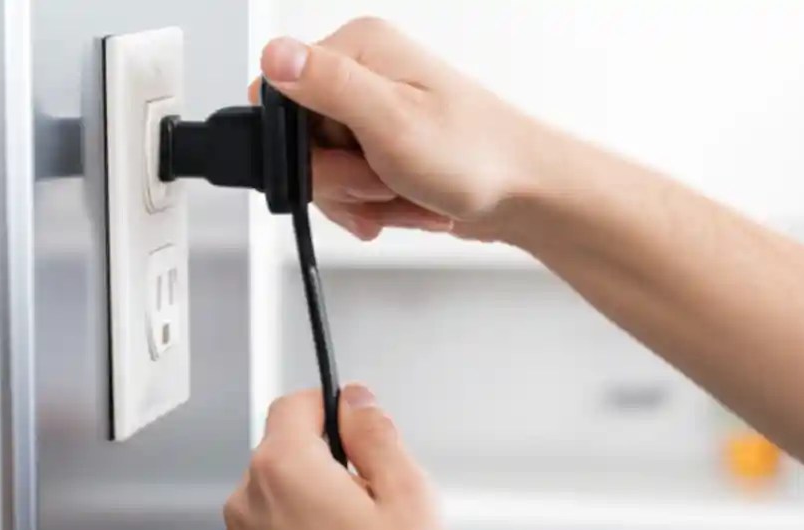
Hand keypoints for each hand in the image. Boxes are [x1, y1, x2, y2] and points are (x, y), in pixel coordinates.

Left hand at [223, 386, 495, 529]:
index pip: (292, 405)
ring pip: (272, 504)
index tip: (351, 420)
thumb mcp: (409, 491)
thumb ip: (375, 431)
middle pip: (281, 456)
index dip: (329, 406)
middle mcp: (246, 507)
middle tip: (370, 502)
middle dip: (323, 466)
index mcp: (284, 471)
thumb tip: (356, 402)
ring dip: (306, 510)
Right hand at [252, 18, 547, 242]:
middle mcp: (365, 76)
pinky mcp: (385, 149)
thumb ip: (328, 85)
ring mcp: (375, 115)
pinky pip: (352, 188)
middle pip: (302, 144)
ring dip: (363, 199)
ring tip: (403, 194)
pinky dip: (376, 206)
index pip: (279, 96)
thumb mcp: (391, 120)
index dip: (302, 146)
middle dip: (341, 180)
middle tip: (381, 181)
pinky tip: (406, 204)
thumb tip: (276, 53)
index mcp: (359, 50)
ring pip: (327, 173)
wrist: (527, 195)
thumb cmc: (477, 156)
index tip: (345, 159)